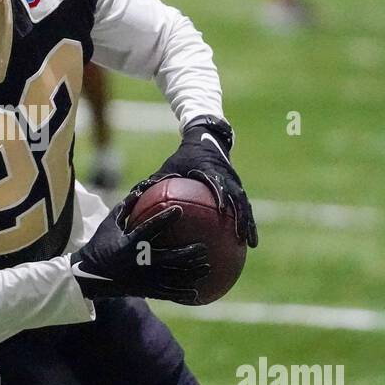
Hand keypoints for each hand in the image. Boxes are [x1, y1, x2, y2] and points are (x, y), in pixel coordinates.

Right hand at [70, 202, 210, 303]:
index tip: (179, 209)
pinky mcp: (144, 290)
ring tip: (207, 267)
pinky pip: (166, 292)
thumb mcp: (109, 225)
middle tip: (203, 247)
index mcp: (129, 244)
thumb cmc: (100, 245)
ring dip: (191, 273)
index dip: (165, 219)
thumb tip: (141, 189)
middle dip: (188, 253)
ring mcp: (143, 278)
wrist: (90, 276)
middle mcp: (139, 262)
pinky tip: (196, 293)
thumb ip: (126, 208)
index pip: (150, 228)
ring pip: (172, 277)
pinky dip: (181, 293)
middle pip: (169, 257)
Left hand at [129, 115, 257, 246]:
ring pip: (246, 206)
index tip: (221, 211)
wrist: (206, 139)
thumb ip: (154, 183)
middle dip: (242, 217)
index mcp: (210, 171)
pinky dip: (248, 222)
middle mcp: (227, 178)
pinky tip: (247, 241)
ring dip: (249, 224)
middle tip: (241, 238)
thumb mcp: (168, 168)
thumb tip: (133, 199)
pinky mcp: (238, 188)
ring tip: (251, 244)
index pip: (217, 183)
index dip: (220, 195)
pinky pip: (244, 208)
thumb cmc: (183, 157)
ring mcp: (235, 183)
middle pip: (239, 199)